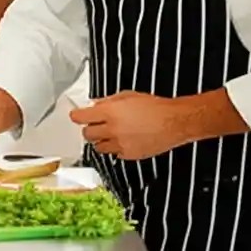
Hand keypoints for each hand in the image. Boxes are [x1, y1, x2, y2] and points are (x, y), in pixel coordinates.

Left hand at [69, 90, 187, 159]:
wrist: (174, 121)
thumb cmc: (154, 106)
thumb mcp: (127, 96)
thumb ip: (107, 101)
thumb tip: (94, 105)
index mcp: (109, 112)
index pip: (80, 117)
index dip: (77, 116)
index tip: (76, 116)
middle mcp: (112, 130)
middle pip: (87, 134)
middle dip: (89, 128)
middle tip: (95, 125)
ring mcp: (120, 144)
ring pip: (98, 147)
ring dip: (100, 140)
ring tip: (110, 133)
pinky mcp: (129, 155)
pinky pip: (114, 154)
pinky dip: (115, 149)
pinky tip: (122, 140)